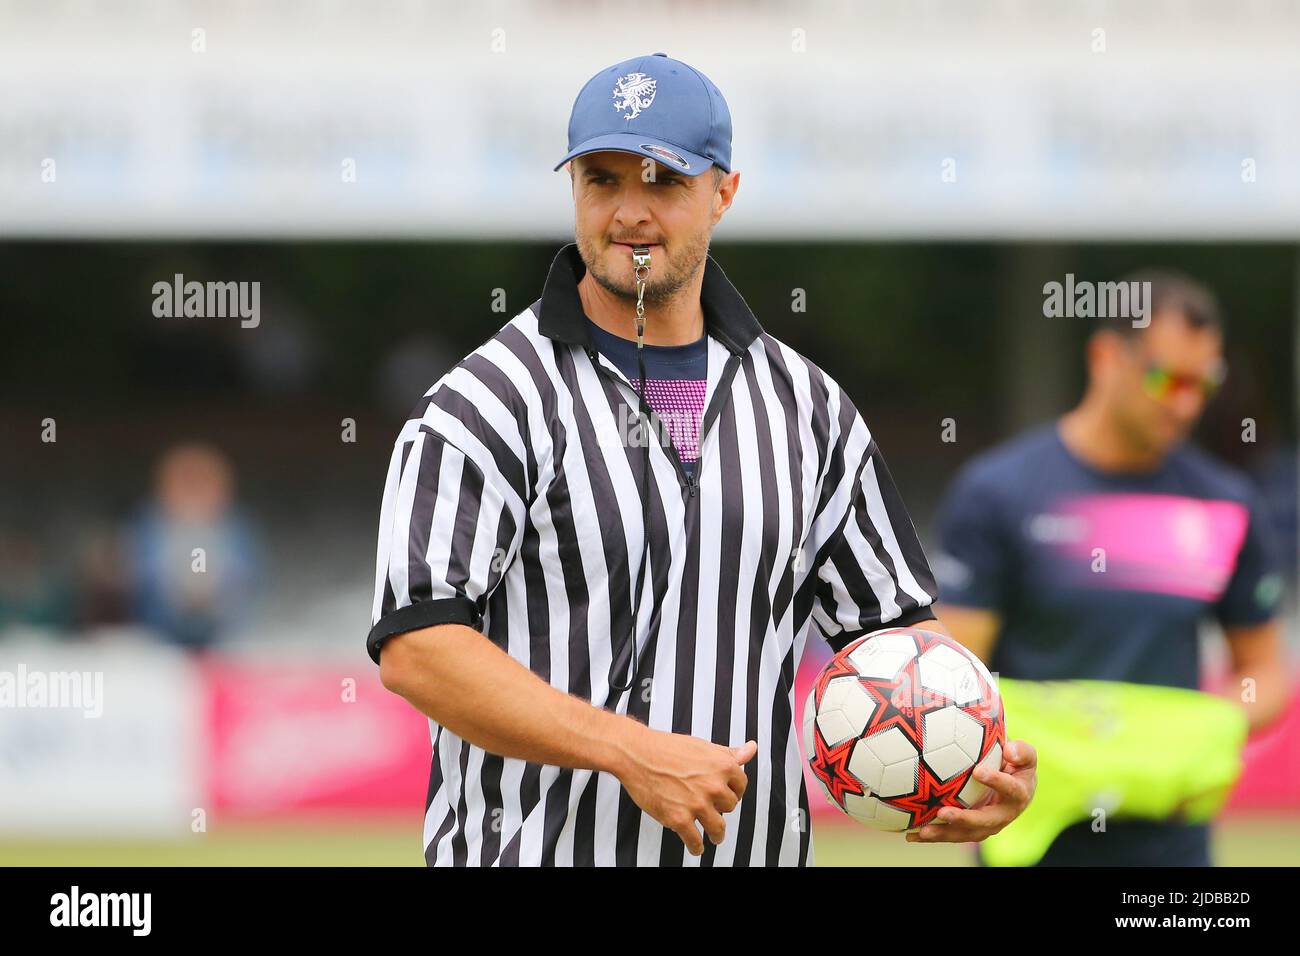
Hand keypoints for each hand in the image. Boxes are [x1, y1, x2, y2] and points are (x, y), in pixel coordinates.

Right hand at [615, 726, 755, 854]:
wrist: (637, 754)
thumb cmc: (666, 748)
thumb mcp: (703, 746)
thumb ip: (729, 753)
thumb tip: (750, 750)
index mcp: (722, 766)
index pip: (741, 785)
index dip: (734, 791)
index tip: (727, 795)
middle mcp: (713, 786)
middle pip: (730, 807)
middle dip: (721, 809)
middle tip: (712, 809)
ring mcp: (697, 804)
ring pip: (717, 829)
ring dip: (716, 835)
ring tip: (714, 836)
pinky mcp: (679, 819)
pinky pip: (694, 841)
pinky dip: (696, 847)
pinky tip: (696, 847)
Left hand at [905, 738, 1036, 843]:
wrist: (1016, 786)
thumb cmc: (1017, 764)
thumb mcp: (1024, 755)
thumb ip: (1021, 751)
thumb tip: (1009, 749)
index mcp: (1018, 795)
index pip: (1010, 788)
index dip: (996, 781)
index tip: (978, 771)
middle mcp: (1004, 815)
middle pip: (985, 821)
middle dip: (964, 819)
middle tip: (943, 813)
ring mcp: (987, 825)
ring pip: (966, 833)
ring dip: (944, 833)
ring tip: (923, 831)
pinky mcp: (972, 830)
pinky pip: (953, 834)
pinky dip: (933, 836)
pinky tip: (912, 835)